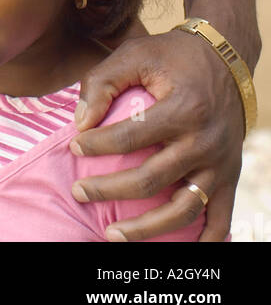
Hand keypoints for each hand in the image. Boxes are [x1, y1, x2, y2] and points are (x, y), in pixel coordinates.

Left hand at [70, 30, 242, 240]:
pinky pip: (220, 220)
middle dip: (108, 190)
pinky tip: (176, 251)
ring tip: (112, 234)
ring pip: (183, 210)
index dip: (96, 145)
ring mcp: (220, 164)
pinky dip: (203, 242)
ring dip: (146, 229)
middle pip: (150, 180)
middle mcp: (204, 141)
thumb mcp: (135, 53)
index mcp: (182, 109)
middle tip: (79, 193)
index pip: (130, 137)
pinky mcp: (230, 176)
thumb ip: (103, 82)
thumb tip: (79, 122)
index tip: (75, 146)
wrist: (226, 57)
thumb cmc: (173, 56)